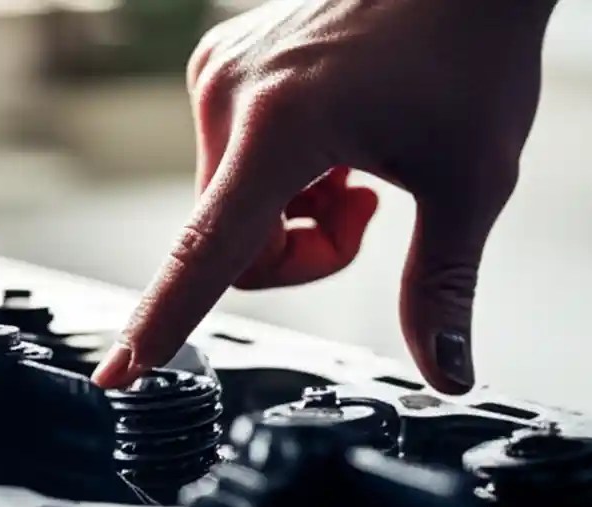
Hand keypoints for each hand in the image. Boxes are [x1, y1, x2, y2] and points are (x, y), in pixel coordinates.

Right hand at [93, 0, 556, 393]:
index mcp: (282, 125)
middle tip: (369, 212)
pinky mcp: (223, 67)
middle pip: (231, 244)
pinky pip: (233, 163)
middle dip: (299, 253)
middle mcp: (230, 96)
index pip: (207, 253)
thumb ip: (442, 289)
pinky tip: (337, 140)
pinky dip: (283, 177)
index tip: (120, 371)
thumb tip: (446, 372)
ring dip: (293, 216)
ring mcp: (220, 75)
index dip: (163, 322)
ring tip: (359, 168)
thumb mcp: (469, 183)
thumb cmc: (471, 50)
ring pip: (230, 207)